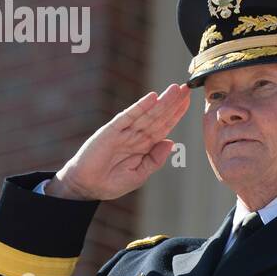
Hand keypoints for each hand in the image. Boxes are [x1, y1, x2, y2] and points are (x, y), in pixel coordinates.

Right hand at [47, 83, 191, 199]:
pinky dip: (140, 107)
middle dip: (173, 103)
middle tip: (187, 88)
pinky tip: (152, 98)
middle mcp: (136, 135)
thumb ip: (155, 160)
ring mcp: (124, 131)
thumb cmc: (112, 182)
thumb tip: (171, 142)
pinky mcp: (111, 130)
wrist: (87, 187)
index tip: (189, 101)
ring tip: (175, 89)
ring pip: (147, 113)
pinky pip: (128, 116)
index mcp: (145, 145)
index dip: (176, 114)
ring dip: (162, 101)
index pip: (164, 126)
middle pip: (159, 116)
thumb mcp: (139, 175)